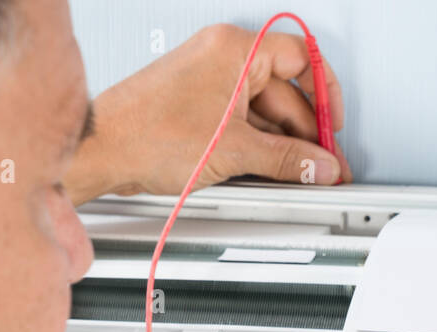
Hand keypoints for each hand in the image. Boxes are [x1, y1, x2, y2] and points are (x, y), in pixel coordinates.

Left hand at [67, 23, 351, 202]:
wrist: (103, 151)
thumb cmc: (148, 134)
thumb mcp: (234, 151)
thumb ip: (287, 160)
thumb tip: (319, 165)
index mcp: (235, 50)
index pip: (302, 57)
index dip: (326, 93)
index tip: (334, 124)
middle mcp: (222, 59)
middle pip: (285, 93)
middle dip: (306, 133)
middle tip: (324, 166)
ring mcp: (209, 84)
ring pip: (263, 113)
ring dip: (283, 146)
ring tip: (300, 177)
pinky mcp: (198, 109)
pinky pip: (241, 123)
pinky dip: (259, 147)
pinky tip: (271, 172)